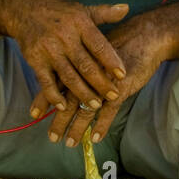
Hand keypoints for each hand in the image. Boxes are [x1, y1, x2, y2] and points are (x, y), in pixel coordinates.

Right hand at [9, 0, 129, 115]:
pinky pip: (46, 82)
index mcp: (80, 24)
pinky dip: (54, 95)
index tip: (122, 75)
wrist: (23, 8)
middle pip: (85, 65)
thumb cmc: (59, 11)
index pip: (99, 45)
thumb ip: (105, 13)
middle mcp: (65, 37)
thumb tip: (126, 9)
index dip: (111, 61)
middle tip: (113, 97)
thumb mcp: (82, 10)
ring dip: (82, 93)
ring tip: (95, 106)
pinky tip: (63, 106)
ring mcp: (49, 50)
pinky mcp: (35, 60)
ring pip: (69, 76)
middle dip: (101, 83)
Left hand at [31, 11, 168, 148]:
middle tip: (52, 137)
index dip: (45, 99)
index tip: (34, 115)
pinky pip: (109, 111)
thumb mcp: (95, 52)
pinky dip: (101, 125)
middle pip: (68, 100)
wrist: (145, 36)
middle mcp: (87, 73)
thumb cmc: (119, 44)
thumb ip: (79, 64)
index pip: (56, 83)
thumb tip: (62, 79)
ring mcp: (104, 82)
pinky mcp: (121, 88)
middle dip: (59, 120)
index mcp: (78, 63)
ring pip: (86, 109)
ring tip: (70, 142)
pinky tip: (95, 138)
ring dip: (77, 128)